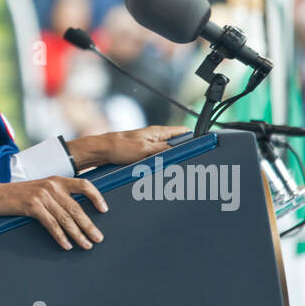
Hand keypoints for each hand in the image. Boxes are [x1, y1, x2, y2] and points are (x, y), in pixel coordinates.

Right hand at [0, 177, 107, 250]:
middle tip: (98, 238)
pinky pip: (52, 224)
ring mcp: (42, 196)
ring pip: (66, 218)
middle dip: (89, 225)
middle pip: (76, 207)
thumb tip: (76, 213)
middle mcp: (52, 186)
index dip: (96, 197)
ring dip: (78, 234)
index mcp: (57, 180)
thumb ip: (57, 196)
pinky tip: (67, 245)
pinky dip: (61, 236)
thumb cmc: (19, 195)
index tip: (104, 210)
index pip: (83, 185)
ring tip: (86, 245)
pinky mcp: (32, 206)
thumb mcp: (41, 189)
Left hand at [66, 125, 190, 170]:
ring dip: (172, 161)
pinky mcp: (142, 154)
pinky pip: (157, 160)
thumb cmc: (119, 147)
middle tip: (194, 166)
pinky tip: (165, 174)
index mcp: (157, 132)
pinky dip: (162, 165)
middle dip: (185, 154)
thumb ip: (163, 149)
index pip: (182, 132)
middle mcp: (154, 137)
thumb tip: (180, 151)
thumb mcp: (145, 149)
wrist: (100, 152)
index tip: (204, 146)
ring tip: (181, 172)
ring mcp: (148, 146)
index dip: (194, 138)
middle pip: (176, 144)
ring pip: (167, 154)